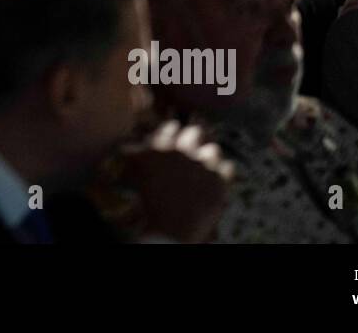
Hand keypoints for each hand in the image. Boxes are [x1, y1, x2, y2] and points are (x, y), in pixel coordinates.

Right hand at [116, 121, 233, 242]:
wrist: (169, 229)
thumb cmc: (149, 204)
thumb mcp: (137, 174)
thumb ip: (138, 154)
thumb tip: (129, 145)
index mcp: (160, 146)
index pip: (171, 127)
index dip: (175, 133)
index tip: (177, 141)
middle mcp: (182, 149)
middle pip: (195, 132)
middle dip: (194, 140)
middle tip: (193, 152)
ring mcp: (203, 163)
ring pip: (213, 149)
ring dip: (209, 157)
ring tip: (205, 169)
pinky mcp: (219, 178)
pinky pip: (228, 166)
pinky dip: (223, 173)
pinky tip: (215, 181)